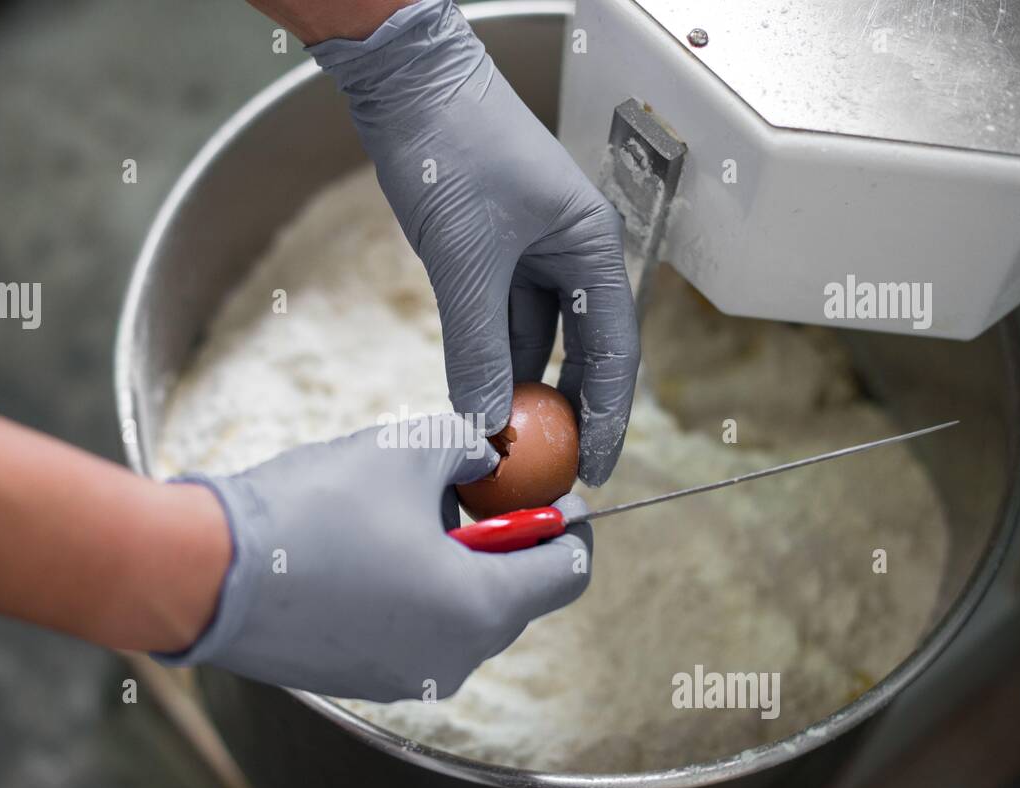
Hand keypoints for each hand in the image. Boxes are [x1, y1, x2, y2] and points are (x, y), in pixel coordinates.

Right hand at [161, 415, 592, 701]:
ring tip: (403, 512)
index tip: (552, 491)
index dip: (568, 524)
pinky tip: (366, 549)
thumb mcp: (407, 449)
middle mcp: (455, 659)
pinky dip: (412, 592)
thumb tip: (487, 455)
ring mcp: (407, 679)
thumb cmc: (315, 509)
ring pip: (460, 613)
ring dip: (454, 564)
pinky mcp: (363, 680)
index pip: (567, 573)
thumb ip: (469, 447)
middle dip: (503, 539)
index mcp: (481, 608)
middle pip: (514, 595)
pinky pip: (414, 632)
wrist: (205, 573)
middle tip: (470, 488)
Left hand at [308, 0, 639, 485]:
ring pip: (534, 341)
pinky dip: (489, 361)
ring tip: (509, 448)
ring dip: (521, 391)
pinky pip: (498, 324)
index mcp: (590, 248)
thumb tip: (486, 423)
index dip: (608, 416)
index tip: (596, 468)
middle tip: (552, 471)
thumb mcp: (466, 259)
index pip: (613, 351)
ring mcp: (529, 256)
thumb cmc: (452, 150)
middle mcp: (569, 255)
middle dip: (568, 412)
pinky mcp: (489, 256)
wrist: (406, 84)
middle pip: (581, 352)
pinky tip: (477, 399)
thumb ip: (477, 346)